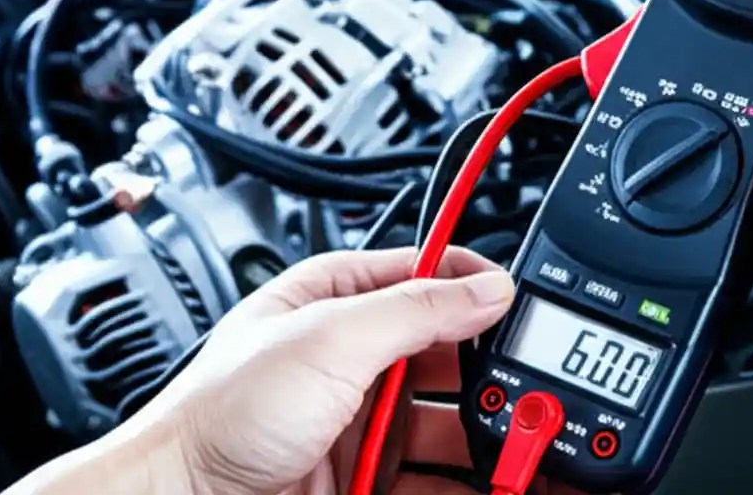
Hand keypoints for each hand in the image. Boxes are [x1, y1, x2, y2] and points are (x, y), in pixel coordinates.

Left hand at [12, 247, 578, 494]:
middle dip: (495, 372)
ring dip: (490, 433)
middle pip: (452, 356)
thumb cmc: (218, 414)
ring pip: (452, 421)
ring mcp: (364, 422)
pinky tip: (497, 480)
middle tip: (535, 386)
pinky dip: (472, 480)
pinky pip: (437, 476)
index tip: (527, 306)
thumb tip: (488, 286)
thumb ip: (415, 310)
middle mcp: (356, 359)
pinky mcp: (369, 477)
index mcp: (338, 301)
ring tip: (525, 441)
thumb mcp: (328, 340)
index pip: (428, 277)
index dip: (479, 287)